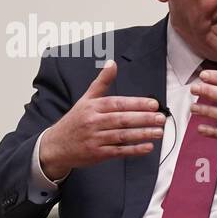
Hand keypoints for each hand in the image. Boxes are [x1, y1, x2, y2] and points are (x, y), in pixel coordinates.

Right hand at [40, 60, 164, 178]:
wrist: (55, 146)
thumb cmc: (75, 121)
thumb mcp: (85, 99)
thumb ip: (101, 83)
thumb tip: (112, 63)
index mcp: (93, 107)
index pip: (117, 103)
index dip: (136, 104)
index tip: (153, 104)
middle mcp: (93, 122)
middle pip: (121, 119)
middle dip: (143, 119)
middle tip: (161, 118)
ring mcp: (95, 139)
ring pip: (121, 135)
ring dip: (142, 134)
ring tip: (158, 132)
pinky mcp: (97, 154)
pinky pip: (118, 151)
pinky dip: (133, 150)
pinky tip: (147, 147)